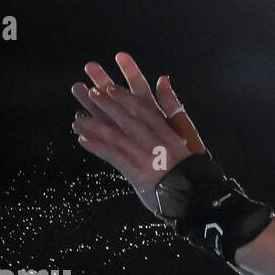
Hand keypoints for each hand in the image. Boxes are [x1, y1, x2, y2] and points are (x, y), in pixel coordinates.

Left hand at [69, 52, 208, 215]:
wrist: (197, 195)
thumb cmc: (191, 165)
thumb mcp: (187, 132)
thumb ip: (173, 106)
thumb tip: (161, 79)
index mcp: (167, 130)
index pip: (143, 108)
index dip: (124, 96)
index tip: (107, 86)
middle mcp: (156, 141)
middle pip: (128, 118)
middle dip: (107, 105)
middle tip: (89, 92)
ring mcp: (147, 157)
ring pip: (118, 136)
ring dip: (96, 126)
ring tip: (77, 119)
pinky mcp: (139, 173)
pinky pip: (115, 157)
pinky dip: (99, 148)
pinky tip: (83, 140)